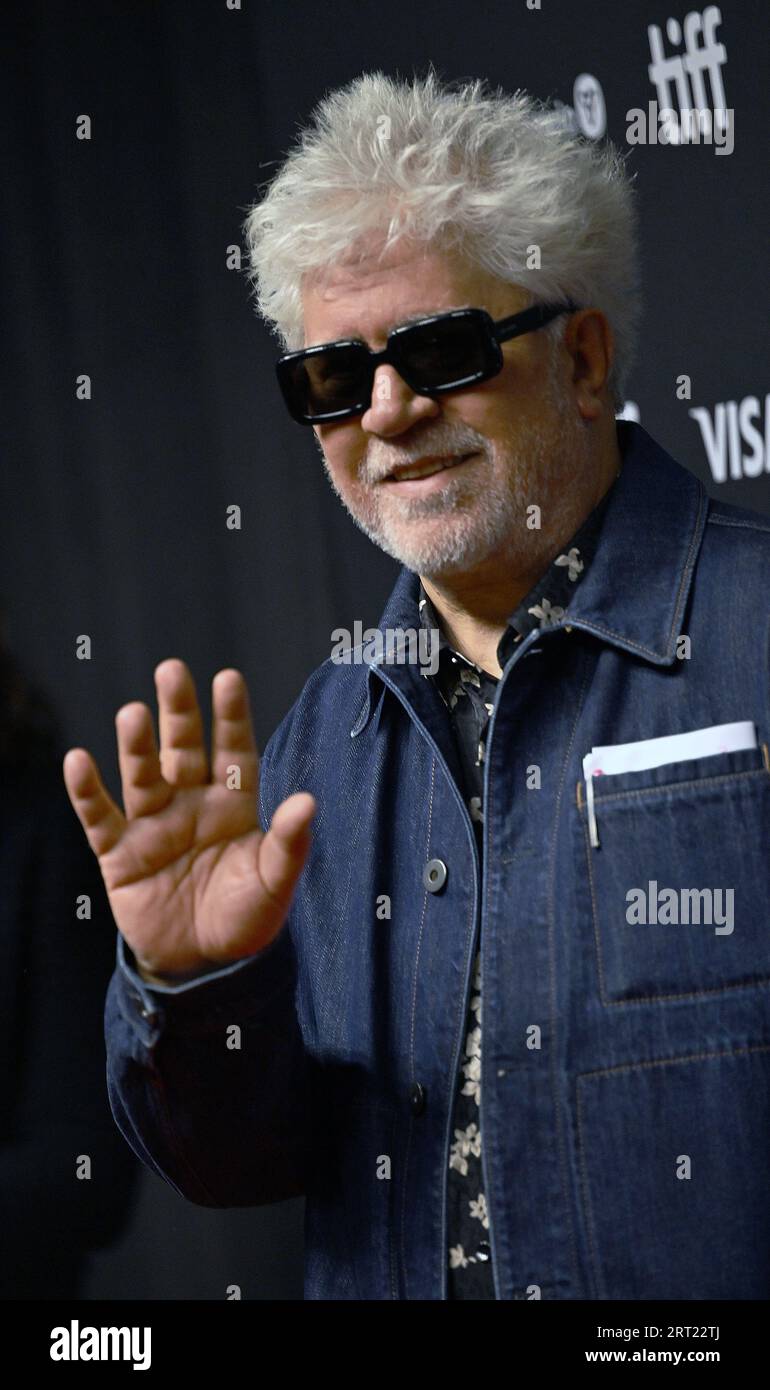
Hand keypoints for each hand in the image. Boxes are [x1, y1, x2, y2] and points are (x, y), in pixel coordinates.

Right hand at [63, 659, 315, 975]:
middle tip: (171, 670)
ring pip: (142, 775)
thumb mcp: (274, 883)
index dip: (230, 716)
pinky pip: (100, 817)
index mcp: (232, 806)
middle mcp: (191, 806)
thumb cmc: (246, 920)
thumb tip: (308, 801)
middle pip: (182, 750)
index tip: (228, 678)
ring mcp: (153, 826)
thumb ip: (288, 844)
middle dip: (178, 712)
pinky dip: (87, 791)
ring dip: (136, 745)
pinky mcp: (120, 854)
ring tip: (132, 713)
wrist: (204, 968)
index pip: (233, 752)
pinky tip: (78, 761)